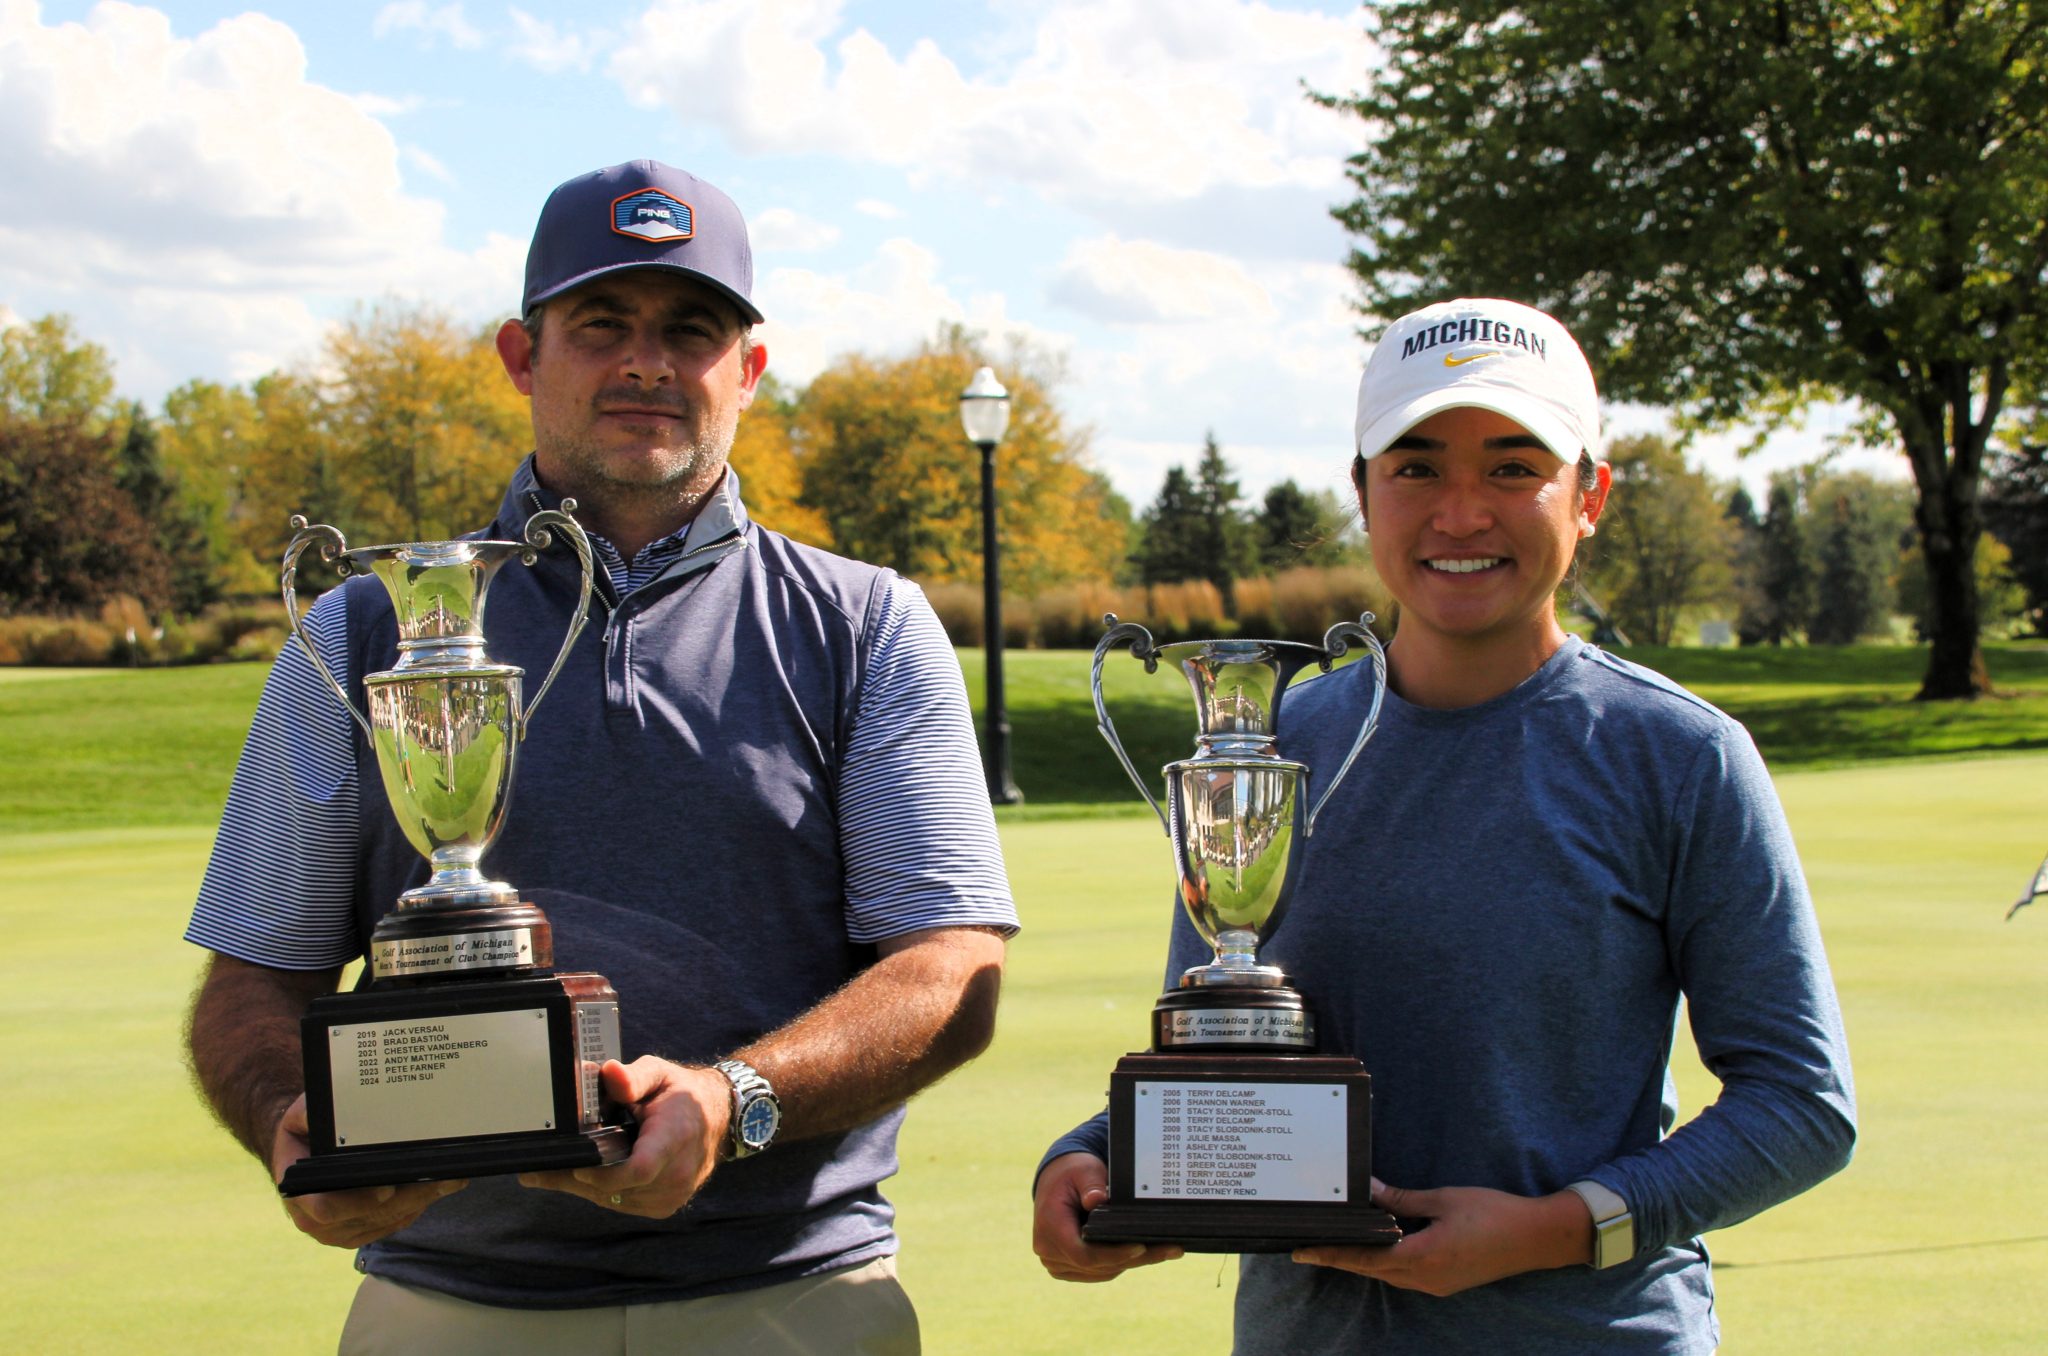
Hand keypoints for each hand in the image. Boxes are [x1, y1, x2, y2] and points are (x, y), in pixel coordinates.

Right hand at [270, 1094, 464, 1247]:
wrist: (304, 1150)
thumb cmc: (307, 1129)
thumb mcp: (302, 1114)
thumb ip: (310, 1114)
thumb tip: (326, 1112)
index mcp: (297, 1192)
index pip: (325, 1209)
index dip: (359, 1202)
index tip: (388, 1188)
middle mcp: (314, 1219)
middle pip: (369, 1216)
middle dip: (409, 1197)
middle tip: (442, 1177)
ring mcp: (338, 1230)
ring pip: (387, 1221)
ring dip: (420, 1201)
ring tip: (451, 1179)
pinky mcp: (360, 1231)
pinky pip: (392, 1223)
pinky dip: (416, 1206)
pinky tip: (438, 1187)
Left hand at [519, 1057, 726, 1217]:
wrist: (716, 1118)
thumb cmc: (681, 1094)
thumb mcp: (659, 1073)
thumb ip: (632, 1077)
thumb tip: (608, 1073)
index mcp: (675, 1137)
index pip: (639, 1169)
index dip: (604, 1174)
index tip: (577, 1167)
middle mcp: (678, 1172)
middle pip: (617, 1189)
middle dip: (577, 1179)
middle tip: (542, 1168)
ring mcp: (673, 1194)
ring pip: (614, 1201)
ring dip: (587, 1187)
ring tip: (563, 1167)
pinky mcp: (665, 1206)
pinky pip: (623, 1204)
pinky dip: (604, 1192)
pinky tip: (592, 1174)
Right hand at [1032, 1152, 1182, 1282]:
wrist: (1056, 1182)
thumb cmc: (1072, 1173)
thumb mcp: (1083, 1170)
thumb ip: (1090, 1184)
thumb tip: (1097, 1200)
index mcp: (1049, 1228)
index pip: (1084, 1254)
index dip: (1114, 1254)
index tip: (1141, 1246)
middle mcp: (1049, 1252)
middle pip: (1099, 1266)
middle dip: (1135, 1258)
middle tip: (1172, 1248)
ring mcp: (1059, 1264)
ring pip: (1104, 1271)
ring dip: (1134, 1262)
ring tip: (1167, 1249)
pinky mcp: (1071, 1268)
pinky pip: (1102, 1270)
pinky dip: (1124, 1261)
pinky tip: (1149, 1251)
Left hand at [1292, 1178, 1589, 1296]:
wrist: (1537, 1238)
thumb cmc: (1493, 1214)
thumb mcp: (1444, 1199)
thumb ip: (1403, 1199)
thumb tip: (1370, 1189)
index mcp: (1422, 1257)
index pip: (1363, 1257)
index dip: (1330, 1254)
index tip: (1301, 1251)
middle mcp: (1424, 1278)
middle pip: (1370, 1269)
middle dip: (1339, 1257)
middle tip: (1307, 1246)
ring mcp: (1436, 1285)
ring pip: (1387, 1273)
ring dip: (1362, 1260)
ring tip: (1335, 1244)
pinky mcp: (1446, 1283)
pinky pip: (1405, 1274)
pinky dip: (1384, 1262)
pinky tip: (1376, 1247)